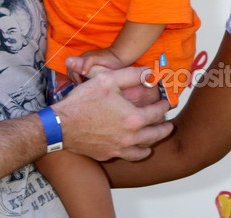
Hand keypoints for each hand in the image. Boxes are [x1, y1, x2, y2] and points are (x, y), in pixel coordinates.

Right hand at [52, 66, 172, 161]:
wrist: (61, 125)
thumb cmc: (84, 100)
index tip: (167, 103)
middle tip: (169, 124)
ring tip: (154, 139)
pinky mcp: (108, 155)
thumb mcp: (109, 79)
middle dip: (164, 128)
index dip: (164, 106)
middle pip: (155, 135)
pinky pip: (128, 157)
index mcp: (133, 118)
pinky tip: (135, 149)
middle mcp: (130, 137)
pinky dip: (136, 153)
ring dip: (152, 144)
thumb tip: (149, 73)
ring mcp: (119, 149)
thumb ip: (132, 75)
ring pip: (143, 151)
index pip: (157, 113)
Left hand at [65, 48, 123, 83]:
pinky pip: (87, 61)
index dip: (72, 81)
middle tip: (82, 87)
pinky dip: (85, 67)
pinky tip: (85, 73)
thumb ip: (88, 78)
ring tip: (84, 83)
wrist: (120, 56)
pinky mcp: (96, 56)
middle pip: (70, 70)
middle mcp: (83, 58)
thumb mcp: (97, 73)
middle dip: (74, 80)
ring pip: (75, 66)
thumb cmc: (110, 67)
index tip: (79, 88)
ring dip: (78, 77)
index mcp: (82, 61)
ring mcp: (88, 56)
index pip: (69, 72)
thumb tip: (80, 91)